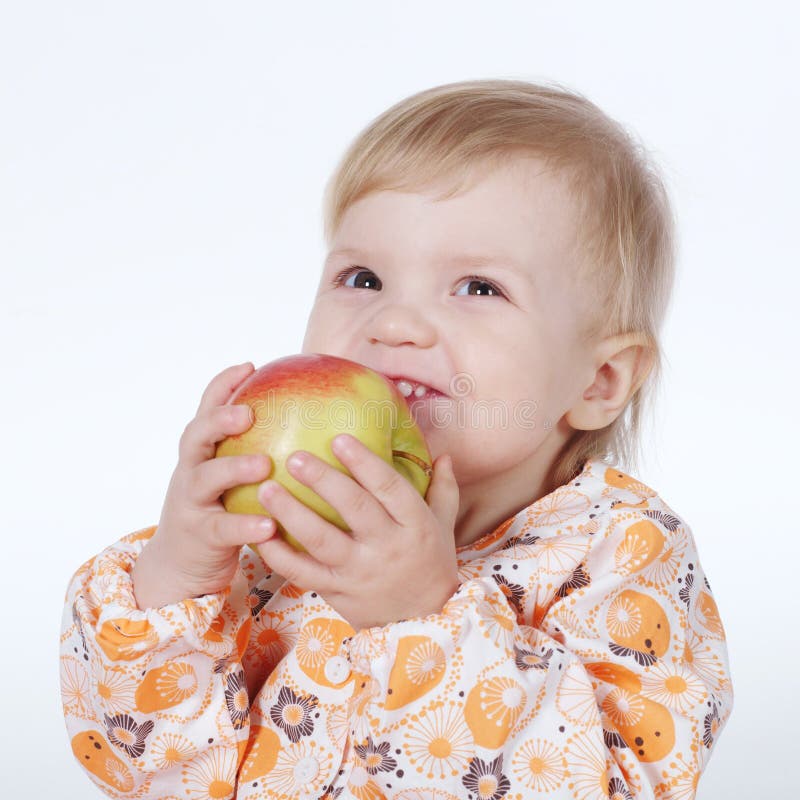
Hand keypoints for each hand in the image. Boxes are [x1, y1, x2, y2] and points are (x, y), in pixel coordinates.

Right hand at [132, 362, 274, 608]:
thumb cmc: (221, 511)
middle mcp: (190, 472)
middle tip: (248, 412)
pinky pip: (222, 528)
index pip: (205, 410)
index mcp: (202, 454)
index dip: (222, 386)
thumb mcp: (230, 479)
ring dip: (234, 468)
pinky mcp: (199, 536)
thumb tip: (312, 421)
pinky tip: (270, 523)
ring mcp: (190, 503)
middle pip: (195, 436)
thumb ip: (258, 450)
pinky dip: (244, 524)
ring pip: (206, 479)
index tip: (249, 366)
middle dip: (219, 420)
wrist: (181, 566)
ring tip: (263, 464)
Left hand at [254, 433, 460, 629]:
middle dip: (322, 480)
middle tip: (294, 457)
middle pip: (354, 509)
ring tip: (267, 489)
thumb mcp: (443, 525)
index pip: (390, 487)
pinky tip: (260, 533)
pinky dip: (278, 555)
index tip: (339, 439)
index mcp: (415, 524)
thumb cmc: (431, 564)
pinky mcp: (337, 592)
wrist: (423, 623)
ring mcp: (359, 572)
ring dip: (291, 513)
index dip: (365, 462)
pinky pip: (302, 573)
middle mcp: (387, 547)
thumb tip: (444, 454)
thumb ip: (443, 488)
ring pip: (321, 540)